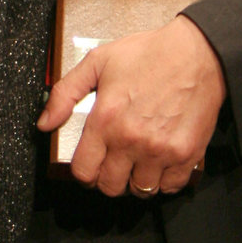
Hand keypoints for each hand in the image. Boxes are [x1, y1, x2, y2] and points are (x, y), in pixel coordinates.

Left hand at [38, 15, 226, 197]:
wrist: (197, 52)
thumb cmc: (148, 53)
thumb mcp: (98, 62)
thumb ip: (65, 93)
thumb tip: (44, 124)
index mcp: (106, 120)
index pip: (83, 171)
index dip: (83, 170)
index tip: (90, 164)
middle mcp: (131, 140)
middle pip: (110, 187)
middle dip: (107, 178)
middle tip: (114, 163)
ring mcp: (160, 151)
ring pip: (140, 191)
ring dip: (135, 180)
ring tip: (137, 162)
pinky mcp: (187, 154)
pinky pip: (170, 187)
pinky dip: (164, 180)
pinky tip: (160, 163)